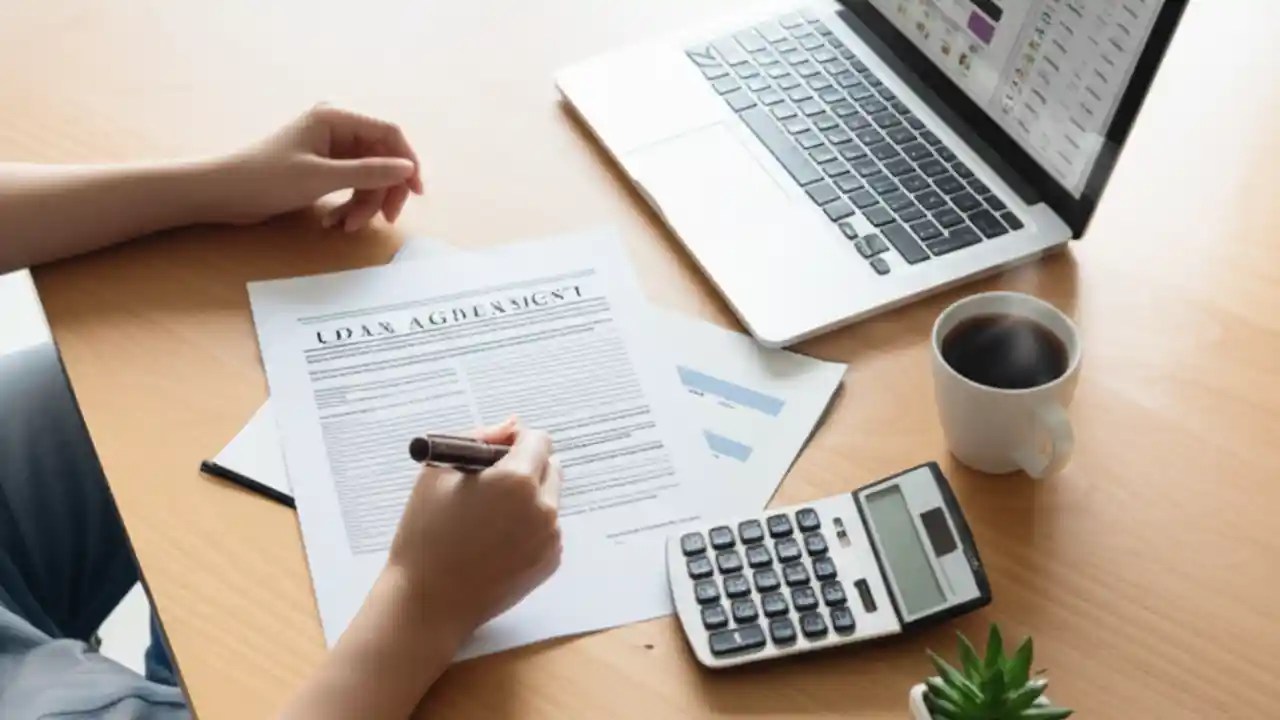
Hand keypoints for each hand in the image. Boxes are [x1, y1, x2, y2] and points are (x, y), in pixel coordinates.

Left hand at [209, 104, 423, 230]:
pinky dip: (348, 206)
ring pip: (368, 178)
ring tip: (346, 227)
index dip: (407, 162)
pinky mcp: (323, 169)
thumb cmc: (267, 178)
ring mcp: (330, 150)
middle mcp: (337, 129)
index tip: (416, 193)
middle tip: (384, 220)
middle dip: (382, 192)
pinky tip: (333, 222)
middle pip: (382, 159)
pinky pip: (351, 186)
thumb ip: (368, 173)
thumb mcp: (321, 178)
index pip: (389, 134)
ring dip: (362, 205)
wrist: (223, 194)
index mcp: (337, 118)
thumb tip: (408, 170)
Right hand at [387, 420, 562, 641]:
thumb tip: (512, 425)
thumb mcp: (438, 472)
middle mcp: (544, 507)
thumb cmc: (425, 534)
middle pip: (550, 467)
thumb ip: (480, 438)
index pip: (538, 439)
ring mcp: (550, 538)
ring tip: (488, 519)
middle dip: (526, 467)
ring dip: (528, 498)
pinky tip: (495, 543)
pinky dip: (529, 527)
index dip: (515, 440)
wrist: (428, 601)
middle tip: (490, 485)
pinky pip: (546, 529)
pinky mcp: (550, 562)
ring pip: (549, 499)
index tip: (495, 452)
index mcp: (518, 480)